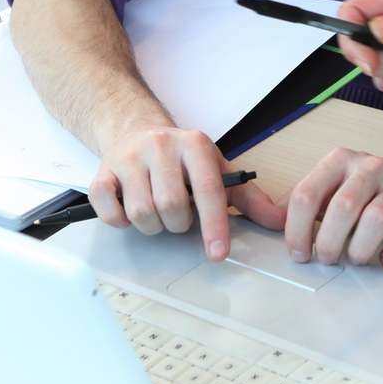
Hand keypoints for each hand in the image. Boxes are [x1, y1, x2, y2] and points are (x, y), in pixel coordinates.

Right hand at [88, 121, 282, 260]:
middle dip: (178, 224)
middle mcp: (161, 146)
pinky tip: (129, 211)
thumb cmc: (182, 159)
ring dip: (152, 226)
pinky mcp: (102, 171)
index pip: (208, 190)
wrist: (135, 129)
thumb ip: (249, 198)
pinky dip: (119, 222)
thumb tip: (280, 222)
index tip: (218, 254)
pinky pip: (109, 211)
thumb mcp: (218, 170)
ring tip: (157, 213)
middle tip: (179, 217)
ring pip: (141, 213)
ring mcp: (129, 157)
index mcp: (195, 144)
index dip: (214, 225)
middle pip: (171, 206)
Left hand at [284, 146, 382, 266]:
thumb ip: (306, 199)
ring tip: (355, 258)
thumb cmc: (368, 187)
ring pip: (375, 221)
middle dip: (328, 243)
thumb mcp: (333, 182)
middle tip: (328, 259)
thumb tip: (271, 222)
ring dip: (359, 251)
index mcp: (341, 161)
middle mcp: (371, 169)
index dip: (297, 231)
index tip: (299, 254)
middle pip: (342, 208)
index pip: (307, 194)